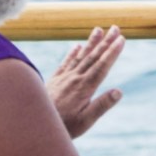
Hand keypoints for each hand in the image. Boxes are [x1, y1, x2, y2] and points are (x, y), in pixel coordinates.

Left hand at [42, 25, 129, 139]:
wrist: (34, 125)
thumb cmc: (64, 126)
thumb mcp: (86, 121)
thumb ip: (102, 106)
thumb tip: (119, 92)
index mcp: (84, 87)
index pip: (102, 66)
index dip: (112, 52)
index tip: (121, 39)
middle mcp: (74, 78)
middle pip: (93, 57)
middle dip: (106, 42)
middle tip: (115, 28)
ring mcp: (63, 78)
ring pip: (80, 56)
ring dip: (91, 43)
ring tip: (98, 30)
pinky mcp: (54, 81)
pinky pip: (65, 63)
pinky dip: (72, 53)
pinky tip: (77, 46)